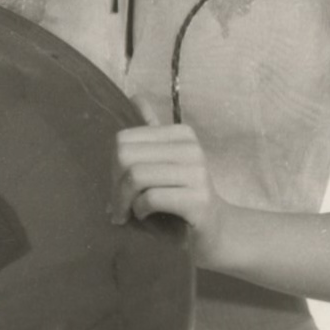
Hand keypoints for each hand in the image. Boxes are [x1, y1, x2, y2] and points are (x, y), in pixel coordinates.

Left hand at [113, 123, 230, 265]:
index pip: (124, 140)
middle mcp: (191, 148)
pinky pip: (151, 198)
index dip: (113, 167)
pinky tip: (145, 217)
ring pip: (136, 177)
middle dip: (115, 185)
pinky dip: (140, 211)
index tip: (119, 188)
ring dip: (124, 202)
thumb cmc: (182, 200)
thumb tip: (135, 97)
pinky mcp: (198, 200)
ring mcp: (197, 173)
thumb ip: (152, 132)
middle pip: (126, 157)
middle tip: (119, 206)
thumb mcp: (165, 163)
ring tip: (128, 214)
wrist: (216, 232)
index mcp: (181, 134)